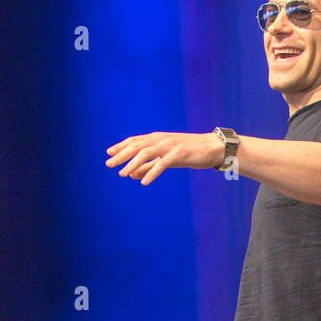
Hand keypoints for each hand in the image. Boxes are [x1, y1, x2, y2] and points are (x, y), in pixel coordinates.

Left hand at [106, 131, 223, 184]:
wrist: (212, 148)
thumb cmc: (189, 153)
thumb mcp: (166, 159)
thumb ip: (149, 166)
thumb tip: (131, 174)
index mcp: (157, 138)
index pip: (135, 141)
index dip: (121, 146)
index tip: (109, 153)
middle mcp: (161, 139)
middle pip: (136, 146)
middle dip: (121, 155)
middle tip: (108, 164)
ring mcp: (169, 146)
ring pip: (146, 153)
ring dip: (133, 164)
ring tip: (123, 174)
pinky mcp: (179, 154)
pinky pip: (162, 164)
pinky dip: (152, 172)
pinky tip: (144, 182)